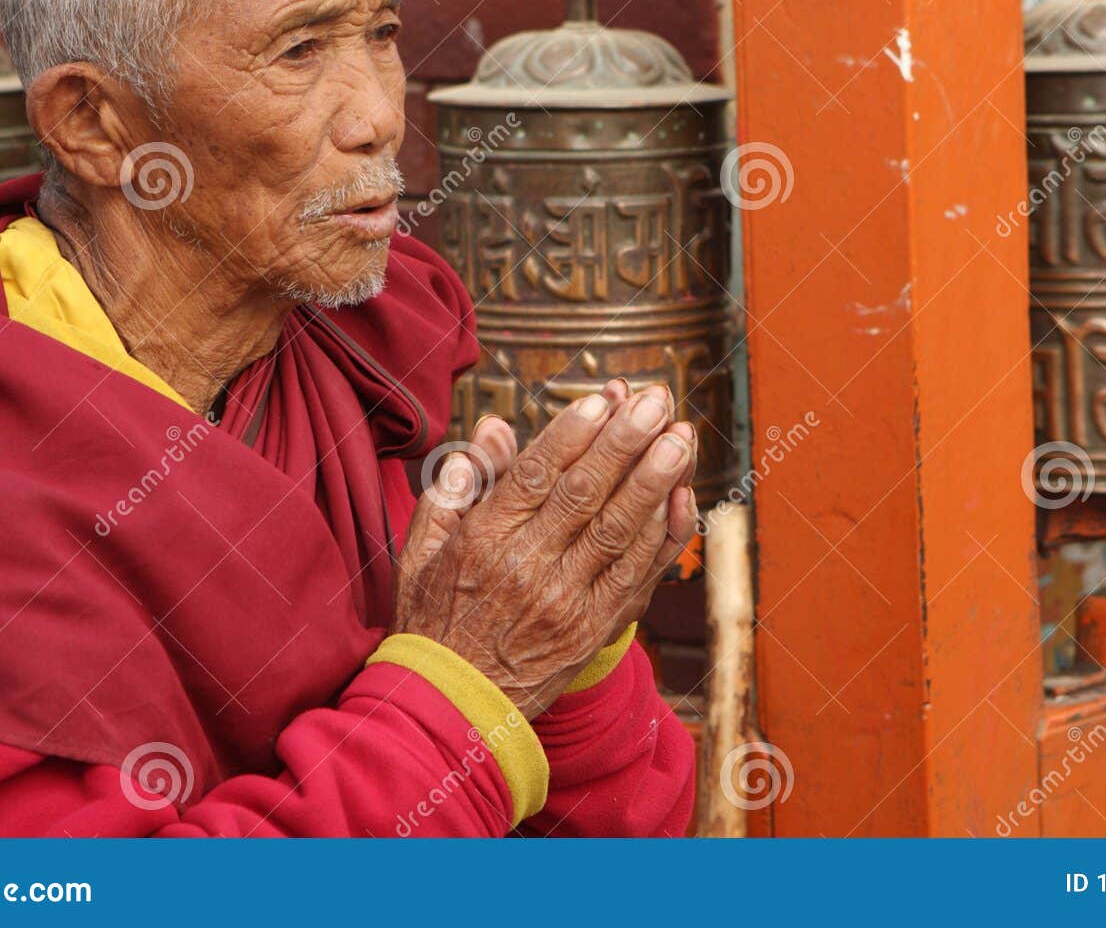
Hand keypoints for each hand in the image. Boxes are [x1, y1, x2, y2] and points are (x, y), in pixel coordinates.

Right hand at [395, 382, 698, 717]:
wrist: (453, 708)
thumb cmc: (434, 620)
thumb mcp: (422, 551)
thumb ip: (454, 488)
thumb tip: (490, 431)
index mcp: (484, 543)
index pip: (536, 476)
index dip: (574, 433)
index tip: (604, 398)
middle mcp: (528, 570)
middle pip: (586, 494)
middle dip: (626, 441)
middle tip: (658, 400)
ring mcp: (567, 602)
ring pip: (620, 531)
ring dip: (657, 479)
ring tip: (683, 435)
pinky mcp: (595, 628)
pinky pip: (638, 574)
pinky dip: (664, 535)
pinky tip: (682, 496)